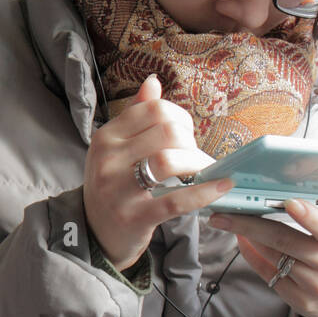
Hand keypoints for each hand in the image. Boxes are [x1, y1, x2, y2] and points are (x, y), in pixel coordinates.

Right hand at [83, 74, 232, 270]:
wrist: (94, 235)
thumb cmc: (113, 187)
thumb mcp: (116, 149)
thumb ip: (136, 115)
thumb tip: (154, 82)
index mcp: (106, 136)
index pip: (154, 109)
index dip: (180, 118)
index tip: (186, 135)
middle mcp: (108, 159)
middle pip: (166, 131)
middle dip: (191, 142)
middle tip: (195, 158)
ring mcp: (118, 189)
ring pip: (169, 160)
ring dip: (197, 164)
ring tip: (204, 172)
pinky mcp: (134, 217)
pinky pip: (176, 201)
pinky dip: (205, 192)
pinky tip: (222, 186)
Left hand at [209, 199, 317, 316]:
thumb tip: (289, 191)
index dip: (308, 216)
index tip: (288, 202)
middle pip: (284, 241)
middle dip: (249, 224)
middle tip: (222, 212)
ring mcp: (316, 287)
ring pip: (272, 256)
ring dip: (247, 237)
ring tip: (229, 221)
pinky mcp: (300, 301)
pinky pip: (268, 274)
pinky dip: (253, 255)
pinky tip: (244, 241)